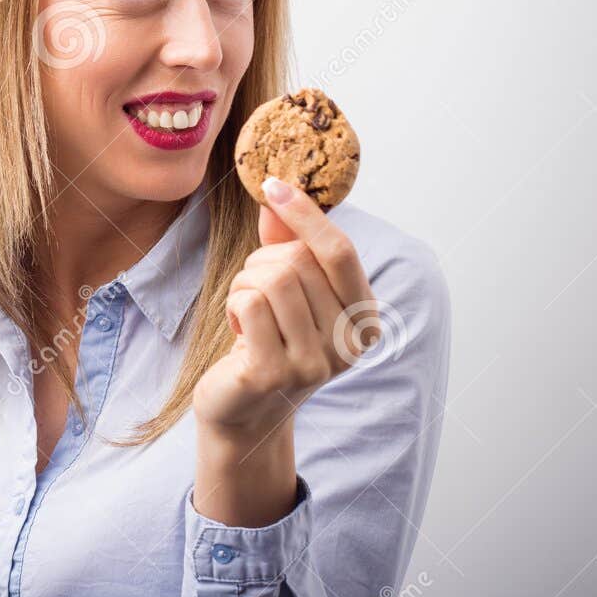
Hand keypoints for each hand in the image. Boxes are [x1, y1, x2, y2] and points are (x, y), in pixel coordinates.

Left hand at [193, 177, 378, 442]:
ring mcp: (314, 363)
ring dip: (244, 285)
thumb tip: (277, 194)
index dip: (306, 214)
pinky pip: (250, 304)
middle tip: (252, 292)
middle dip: (260, 263)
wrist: (242, 411)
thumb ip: (287, 243)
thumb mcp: (285, 290)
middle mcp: (348, 344)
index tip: (273, 185)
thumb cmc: (266, 341)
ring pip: (272, 279)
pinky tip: (239, 332)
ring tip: (246, 313)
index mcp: (363, 318)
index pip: (339, 251)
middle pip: (297, 261)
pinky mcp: (274, 373)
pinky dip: (234, 305)